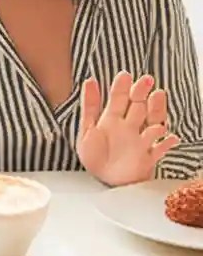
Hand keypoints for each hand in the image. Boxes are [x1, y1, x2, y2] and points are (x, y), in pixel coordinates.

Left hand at [77, 71, 179, 185]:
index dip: (122, 87)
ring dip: (156, 110)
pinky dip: (166, 143)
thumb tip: (90, 80)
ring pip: (153, 121)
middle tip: (146, 81)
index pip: (119, 99)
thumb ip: (89, 107)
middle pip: (138, 106)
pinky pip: (160, 149)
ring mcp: (140, 140)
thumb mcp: (86, 129)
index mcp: (112, 119)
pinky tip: (169, 137)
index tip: (125, 75)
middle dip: (142, 93)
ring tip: (158, 97)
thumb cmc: (95, 156)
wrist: (104, 180)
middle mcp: (129, 127)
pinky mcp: (148, 156)